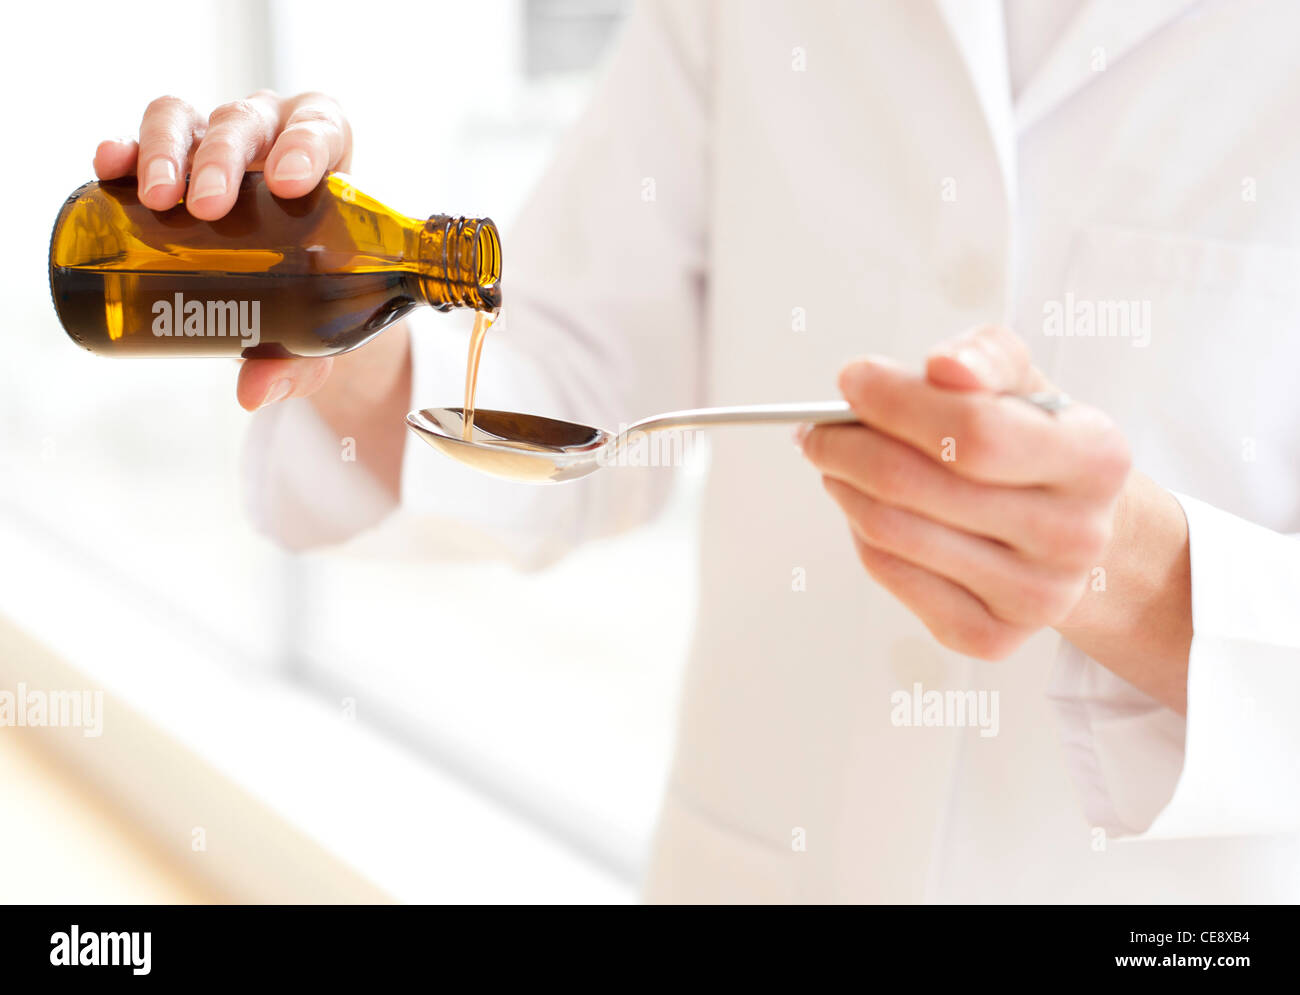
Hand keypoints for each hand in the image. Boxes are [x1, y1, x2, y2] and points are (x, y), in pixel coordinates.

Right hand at [92, 89, 406, 412]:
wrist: (289, 282)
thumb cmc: (319, 284)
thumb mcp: (321, 321)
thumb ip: (302, 358)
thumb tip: (254, 393)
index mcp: (326, 156)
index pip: (320, 128)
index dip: (304, 144)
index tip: (290, 182)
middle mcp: (269, 135)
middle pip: (245, 123)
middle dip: (223, 159)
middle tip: (209, 207)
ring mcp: (214, 141)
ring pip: (186, 120)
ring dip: (166, 151)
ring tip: (158, 197)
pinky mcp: (170, 157)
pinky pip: (140, 138)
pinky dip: (124, 149)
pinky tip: (110, 167)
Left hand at [799, 325, 1132, 660]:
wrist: (1070, 532)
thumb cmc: (1031, 445)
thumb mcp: (1024, 384)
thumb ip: (987, 358)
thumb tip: (945, 365)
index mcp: (1095, 458)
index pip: (974, 430)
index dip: (896, 402)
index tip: (850, 379)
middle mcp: (1075, 536)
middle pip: (915, 485)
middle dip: (846, 446)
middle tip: (819, 429)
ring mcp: (1035, 596)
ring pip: (891, 531)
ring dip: (845, 486)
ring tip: (836, 461)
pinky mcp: (991, 637)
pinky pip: (891, 574)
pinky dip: (861, 533)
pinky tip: (866, 508)